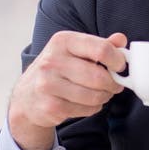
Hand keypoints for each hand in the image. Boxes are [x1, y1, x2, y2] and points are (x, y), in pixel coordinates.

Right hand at [8, 31, 126, 149]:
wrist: (27, 95)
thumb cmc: (58, 69)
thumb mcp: (76, 50)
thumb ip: (100, 44)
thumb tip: (121, 39)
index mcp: (62, 41)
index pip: (101, 49)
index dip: (117, 60)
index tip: (121, 66)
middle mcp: (52, 61)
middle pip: (98, 76)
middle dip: (113, 83)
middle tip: (115, 85)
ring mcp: (48, 85)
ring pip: (94, 96)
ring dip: (104, 97)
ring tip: (100, 93)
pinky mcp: (50, 107)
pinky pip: (86, 109)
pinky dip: (92, 108)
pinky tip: (85, 102)